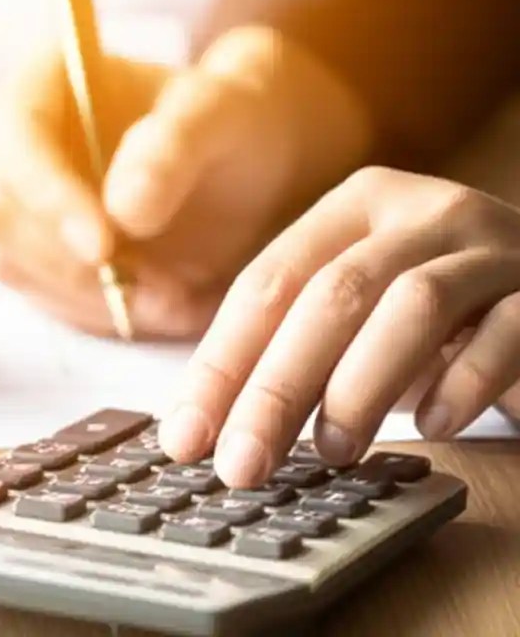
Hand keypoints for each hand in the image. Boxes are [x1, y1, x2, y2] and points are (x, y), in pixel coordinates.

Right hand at [0, 26, 372, 339]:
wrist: (251, 165)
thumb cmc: (236, 121)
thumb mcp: (226, 117)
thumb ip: (177, 147)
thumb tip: (123, 208)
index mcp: (42, 82)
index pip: (13, 140)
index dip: (48, 197)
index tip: (104, 247)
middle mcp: (10, 143)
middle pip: (1, 213)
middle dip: (72, 262)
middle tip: (158, 288)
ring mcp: (17, 203)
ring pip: (14, 263)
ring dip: (89, 296)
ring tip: (174, 296)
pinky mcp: (34, 255)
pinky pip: (43, 296)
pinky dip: (99, 313)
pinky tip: (162, 303)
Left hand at [159, 167, 519, 486]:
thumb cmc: (440, 321)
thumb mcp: (359, 317)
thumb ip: (289, 349)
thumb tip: (198, 428)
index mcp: (356, 207)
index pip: (266, 283)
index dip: (221, 364)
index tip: (184, 438)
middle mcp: (423, 211)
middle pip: (330, 295)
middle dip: (275, 388)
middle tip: (241, 464)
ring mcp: (496, 246)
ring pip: (414, 304)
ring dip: (361, 386)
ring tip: (332, 452)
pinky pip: (507, 331)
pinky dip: (462, 382)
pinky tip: (433, 428)